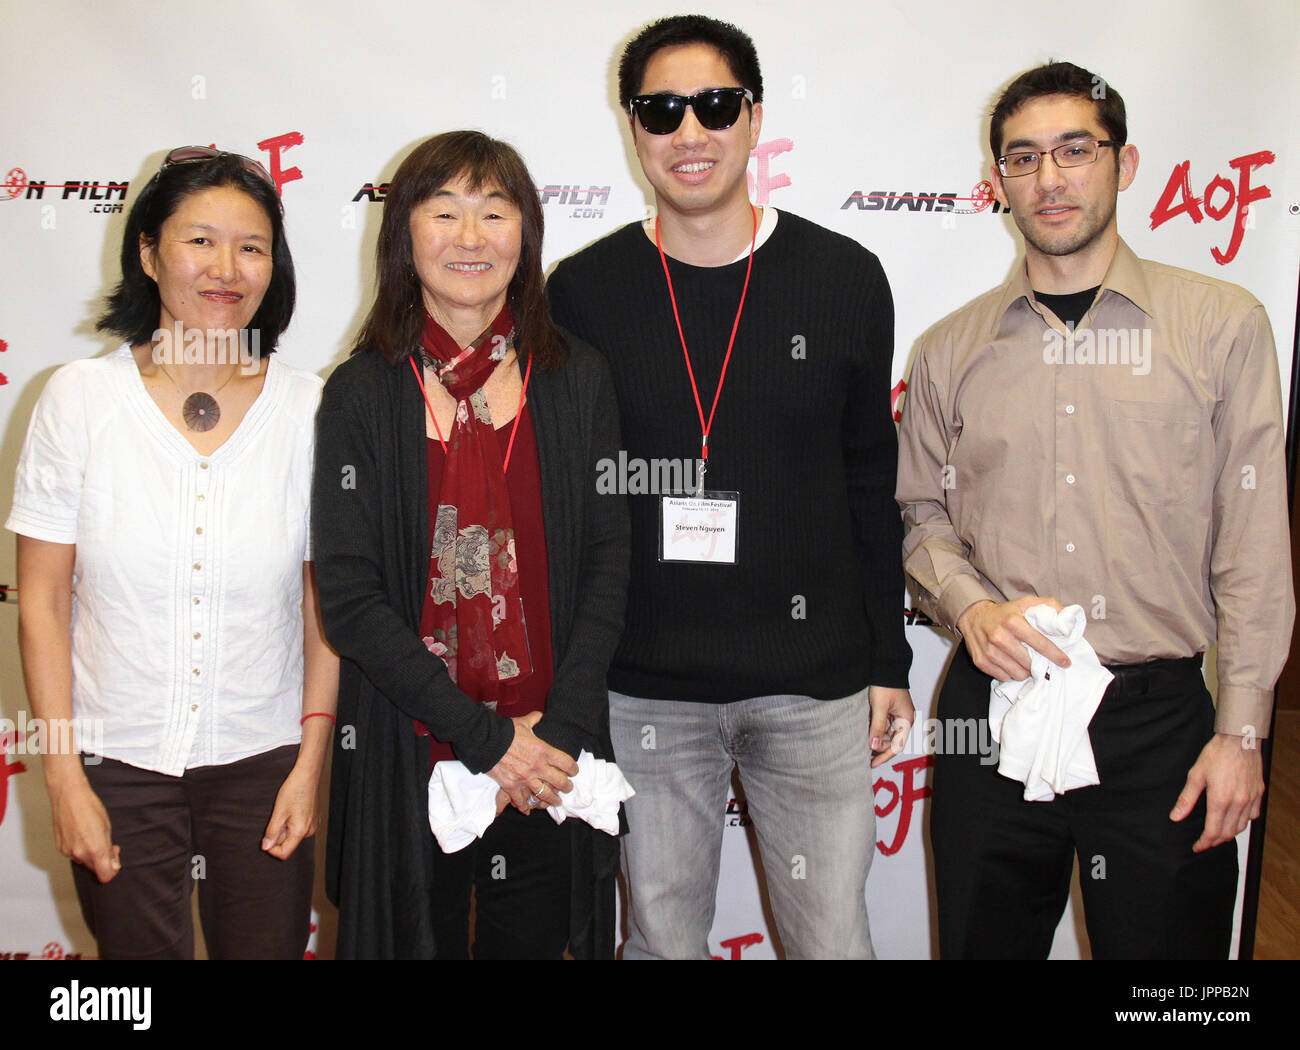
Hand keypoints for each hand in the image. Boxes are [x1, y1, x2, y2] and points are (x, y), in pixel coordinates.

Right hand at [49, 777, 120, 882]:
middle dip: (103, 860)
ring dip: (91, 854)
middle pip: (94, 869)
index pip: (105, 875)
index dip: (112, 870)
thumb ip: (109, 848)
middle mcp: (80, 854)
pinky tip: (82, 834)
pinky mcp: (60, 847)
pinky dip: (80, 849)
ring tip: (93, 836)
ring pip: (83, 861)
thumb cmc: (90, 807)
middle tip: (108, 845)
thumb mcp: (107, 827)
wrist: (69, 796)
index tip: (115, 861)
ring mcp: (68, 852)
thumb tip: (112, 862)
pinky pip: (73, 854)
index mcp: (95, 849)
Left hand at [261, 762, 319, 859]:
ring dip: (285, 828)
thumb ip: (272, 832)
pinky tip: (291, 809)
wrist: (307, 776)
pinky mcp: (313, 819)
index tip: (265, 838)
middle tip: (276, 818)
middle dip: (278, 836)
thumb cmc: (293, 791)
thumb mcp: (278, 812)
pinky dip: (291, 823)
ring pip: (293, 835)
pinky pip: (299, 828)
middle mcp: (310, 831)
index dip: (272, 849)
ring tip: (284, 811)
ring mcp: (313, 825)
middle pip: (288, 844)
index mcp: (301, 831)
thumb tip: (266, 848)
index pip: (284, 853)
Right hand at [487, 711, 577, 814]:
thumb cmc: (505, 731)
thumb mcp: (522, 723)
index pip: (567, 763)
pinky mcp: (511, 786)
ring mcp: (525, 778)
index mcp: (543, 751)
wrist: (486, 741)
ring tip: (556, 802)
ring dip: (553, 800)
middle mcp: (537, 767)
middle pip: (560, 782)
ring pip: (545, 795)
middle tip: (568, 788)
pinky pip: (521, 801)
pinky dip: (525, 806)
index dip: (573, 769)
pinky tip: (528, 810)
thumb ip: (534, 719)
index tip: (574, 771)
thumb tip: (539, 715)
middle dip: (567, 787)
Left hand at [868, 686, 913, 767]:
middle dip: (878, 747)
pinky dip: (875, 730)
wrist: (885, 665)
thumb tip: (873, 746)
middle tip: (863, 753)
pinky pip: (883, 725)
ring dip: (875, 739)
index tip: (873, 764)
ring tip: (862, 745)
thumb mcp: (879, 707)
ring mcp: (897, 714)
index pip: (896, 745)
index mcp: (906, 720)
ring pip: (886, 733)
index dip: (884, 756)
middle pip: (891, 740)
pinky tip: (865, 734)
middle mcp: (904, 719)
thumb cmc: (885, 684)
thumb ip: (877, 727)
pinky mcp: (889, 710)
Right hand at [956, 596, 1069, 680]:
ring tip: (1024, 662)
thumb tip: (1066, 615)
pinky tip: (1010, 663)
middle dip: (1038, 665)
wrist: (973, 616)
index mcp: (1013, 622)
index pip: (1040, 644)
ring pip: (1018, 674)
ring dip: (1025, 670)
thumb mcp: (1026, 603)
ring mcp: (989, 651)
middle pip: (1030, 663)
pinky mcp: (981, 661)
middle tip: (1040, 662)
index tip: (1065, 662)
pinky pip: (1004, 677)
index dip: (1055, 655)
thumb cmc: (1004, 612)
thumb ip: (1048, 605)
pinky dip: (1010, 673)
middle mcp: (1000, 637)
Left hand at [1170, 732, 1263, 851]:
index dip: (1204, 843)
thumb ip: (1186, 799)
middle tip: (1204, 842)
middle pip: (1228, 833)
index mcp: (1220, 800)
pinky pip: (1252, 815)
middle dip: (1215, 841)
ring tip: (1217, 833)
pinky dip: (1243, 822)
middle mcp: (1238, 803)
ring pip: (1241, 826)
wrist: (1239, 739)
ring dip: (1229, 833)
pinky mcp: (1259, 794)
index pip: (1213, 831)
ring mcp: (1251, 799)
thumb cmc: (1217, 754)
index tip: (1197, 846)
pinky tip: (1235, 819)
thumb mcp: (1195, 775)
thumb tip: (1176, 816)